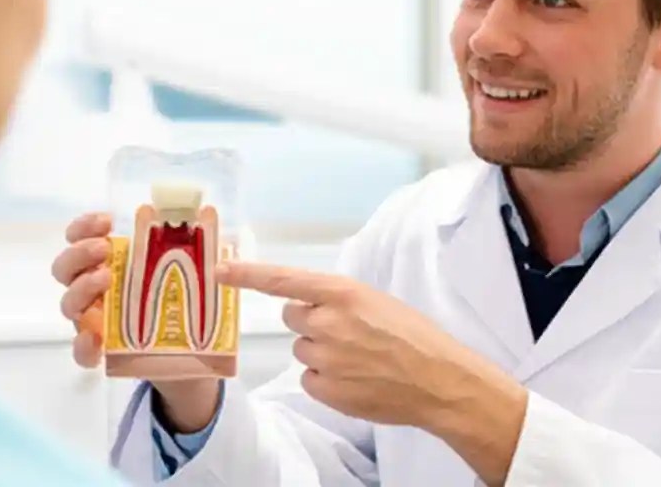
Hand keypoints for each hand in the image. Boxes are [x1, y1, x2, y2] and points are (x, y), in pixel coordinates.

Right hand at [52, 212, 221, 431]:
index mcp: (108, 263)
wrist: (190, 352)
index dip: (84, 226)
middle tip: (103, 249)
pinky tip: (96, 339)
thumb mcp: (186, 269)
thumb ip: (190, 243)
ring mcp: (93, 320)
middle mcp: (93, 290)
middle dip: (79, 253)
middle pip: (64, 269)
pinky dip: (83, 345)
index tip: (107, 220)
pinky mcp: (103, 351)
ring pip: (68, 304)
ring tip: (107, 279)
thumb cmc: (179, 300)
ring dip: (81, 288)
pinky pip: (81, 352)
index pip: (80, 238)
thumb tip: (208, 211)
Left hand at [217, 261, 527, 484]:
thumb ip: (337, 299)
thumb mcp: (375, 301)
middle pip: (291, 318)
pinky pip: (309, 378)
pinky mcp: (327, 389)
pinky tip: (355, 378)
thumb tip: (306, 302)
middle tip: (345, 332)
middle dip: (310, 322)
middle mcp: (329, 322)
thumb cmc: (414, 337)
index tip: (219, 270)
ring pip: (302, 350)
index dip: (247, 275)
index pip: (283, 280)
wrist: (440, 381)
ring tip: (358, 358)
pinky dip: (327, 380)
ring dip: (321, 352)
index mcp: (343, 292)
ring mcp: (327, 358)